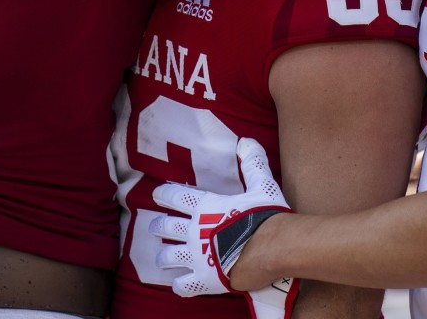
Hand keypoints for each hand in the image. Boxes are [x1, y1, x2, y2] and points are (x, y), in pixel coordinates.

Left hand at [152, 138, 297, 317]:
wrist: (273, 250)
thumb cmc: (265, 216)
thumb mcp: (262, 185)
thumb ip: (252, 163)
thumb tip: (246, 141)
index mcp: (205, 207)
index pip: (177, 196)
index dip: (165, 194)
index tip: (157, 194)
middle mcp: (194, 231)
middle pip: (165, 226)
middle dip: (157, 225)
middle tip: (154, 225)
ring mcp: (196, 257)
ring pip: (168, 256)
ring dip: (164, 255)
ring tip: (162, 256)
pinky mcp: (203, 280)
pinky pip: (183, 286)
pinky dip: (179, 285)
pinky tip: (180, 284)